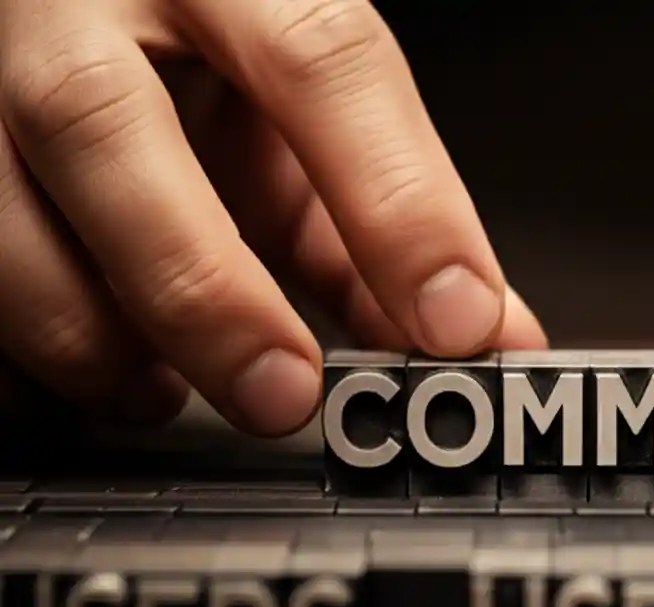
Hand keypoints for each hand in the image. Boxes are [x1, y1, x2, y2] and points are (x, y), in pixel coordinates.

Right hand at [0, 0, 545, 435]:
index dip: (396, 201)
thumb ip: (385, 203)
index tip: (458, 321)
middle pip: (104, 124)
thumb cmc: (209, 42)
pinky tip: (82, 377)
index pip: (319, 59)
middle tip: (283, 394)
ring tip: (161, 391)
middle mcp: (83, 1)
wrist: (106, 0)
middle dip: (200, 287)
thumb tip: (481, 327)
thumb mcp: (306, 100)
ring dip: (84, 328)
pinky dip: (20, 348)